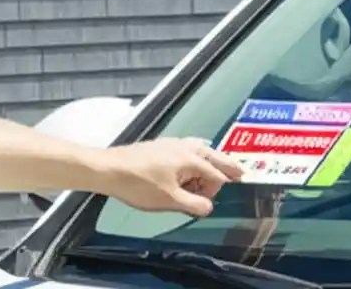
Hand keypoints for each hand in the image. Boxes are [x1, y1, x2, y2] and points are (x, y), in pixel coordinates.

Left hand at [90, 138, 243, 216]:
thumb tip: (209, 207)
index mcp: (192, 159)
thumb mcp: (169, 200)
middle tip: (241, 173)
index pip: (216, 175)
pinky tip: (190, 163)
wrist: (109, 168)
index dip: (216, 190)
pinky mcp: (162, 145)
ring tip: (216, 168)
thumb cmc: (139, 185)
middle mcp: (187, 147)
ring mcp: (174, 143)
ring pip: (202, 149)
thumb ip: (194, 204)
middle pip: (215, 156)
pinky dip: (197, 156)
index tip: (207, 202)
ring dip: (211, 160)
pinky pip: (189, 148)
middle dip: (227, 166)